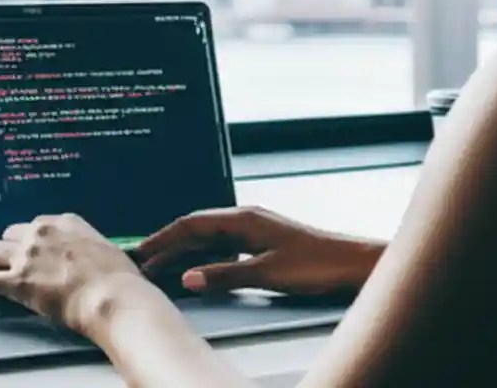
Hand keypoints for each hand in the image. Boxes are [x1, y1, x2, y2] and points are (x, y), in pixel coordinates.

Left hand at [0, 213, 164, 336]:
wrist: (112, 296)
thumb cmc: (119, 279)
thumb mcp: (105, 249)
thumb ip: (88, 249)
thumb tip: (89, 262)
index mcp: (66, 222)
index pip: (37, 225)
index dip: (32, 241)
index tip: (33, 252)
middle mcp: (42, 232)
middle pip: (11, 234)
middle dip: (10, 250)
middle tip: (12, 266)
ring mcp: (26, 255)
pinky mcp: (16, 280)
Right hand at [135, 206, 383, 294]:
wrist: (354, 265)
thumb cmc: (318, 264)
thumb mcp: (268, 272)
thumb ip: (225, 274)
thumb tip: (187, 277)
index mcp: (244, 219)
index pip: (191, 224)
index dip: (163, 238)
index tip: (141, 251)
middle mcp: (247, 220)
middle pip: (196, 231)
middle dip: (167, 245)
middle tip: (142, 262)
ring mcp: (255, 232)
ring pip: (209, 241)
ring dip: (184, 253)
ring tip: (160, 268)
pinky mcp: (264, 246)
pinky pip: (223, 249)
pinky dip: (204, 259)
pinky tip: (197, 271)